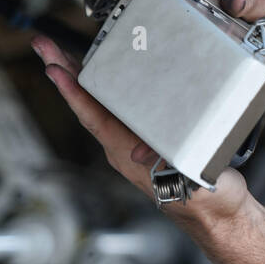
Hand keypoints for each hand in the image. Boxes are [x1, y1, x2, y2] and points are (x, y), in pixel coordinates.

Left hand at [31, 35, 251, 224]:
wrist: (219, 216)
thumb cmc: (205, 201)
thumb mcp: (190, 178)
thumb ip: (168, 163)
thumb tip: (144, 151)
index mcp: (128, 155)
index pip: (94, 117)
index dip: (73, 92)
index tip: (54, 68)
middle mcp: (124, 148)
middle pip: (88, 105)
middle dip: (65, 74)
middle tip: (45, 47)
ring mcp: (134, 144)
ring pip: (101, 106)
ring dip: (82, 79)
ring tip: (65, 55)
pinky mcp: (149, 140)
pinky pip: (120, 109)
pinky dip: (107, 89)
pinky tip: (109, 77)